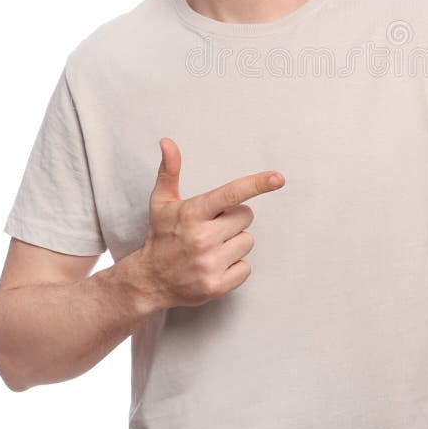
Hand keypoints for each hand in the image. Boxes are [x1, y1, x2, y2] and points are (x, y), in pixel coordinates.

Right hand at [137, 137, 284, 309]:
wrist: (149, 281)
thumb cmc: (161, 235)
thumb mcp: (162, 201)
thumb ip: (169, 170)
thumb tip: (167, 141)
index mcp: (192, 213)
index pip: (230, 194)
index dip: (256, 184)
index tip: (278, 177)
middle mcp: (202, 238)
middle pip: (246, 216)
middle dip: (234, 218)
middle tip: (213, 226)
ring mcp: (209, 264)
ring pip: (248, 241)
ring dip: (235, 242)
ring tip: (212, 247)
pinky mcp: (216, 286)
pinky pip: (246, 267)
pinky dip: (235, 266)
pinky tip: (215, 265)